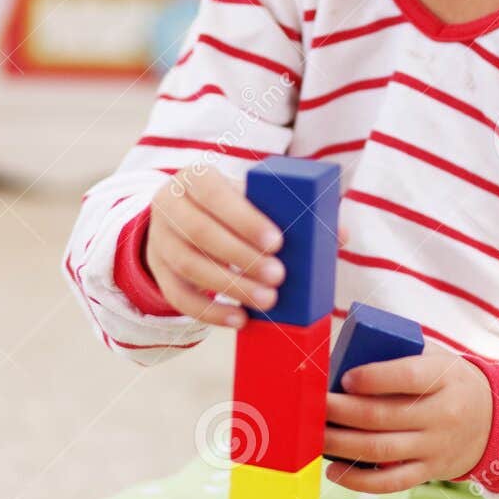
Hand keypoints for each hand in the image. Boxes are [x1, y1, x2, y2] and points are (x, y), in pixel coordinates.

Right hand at [145, 163, 348, 327]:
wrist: (183, 219)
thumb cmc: (232, 207)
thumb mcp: (254, 198)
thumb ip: (294, 209)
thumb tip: (340, 235)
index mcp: (196, 178)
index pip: (215, 193)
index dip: (244, 218)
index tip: (278, 242)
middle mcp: (169, 206)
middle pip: (200, 233)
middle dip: (241, 257)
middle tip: (280, 276)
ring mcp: (159, 241)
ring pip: (188, 266)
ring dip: (230, 287)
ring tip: (269, 301)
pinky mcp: (159, 273)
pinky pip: (178, 297)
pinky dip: (210, 313)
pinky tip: (240, 320)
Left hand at [324, 343, 492, 494]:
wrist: (491, 419)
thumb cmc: (447, 382)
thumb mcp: (436, 359)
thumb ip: (398, 355)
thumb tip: (341, 358)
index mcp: (445, 378)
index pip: (408, 377)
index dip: (373, 378)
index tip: (344, 378)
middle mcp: (443, 415)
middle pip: (384, 416)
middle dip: (341, 411)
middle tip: (313, 405)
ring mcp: (436, 447)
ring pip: (381, 450)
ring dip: (341, 444)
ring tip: (316, 435)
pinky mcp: (429, 471)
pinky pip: (391, 482)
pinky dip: (358, 481)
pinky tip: (334, 471)